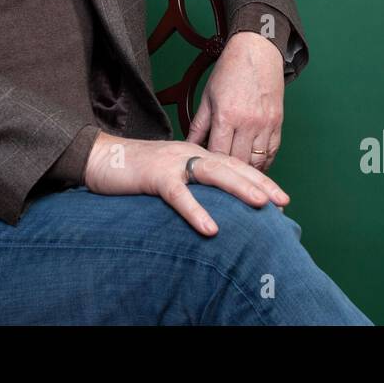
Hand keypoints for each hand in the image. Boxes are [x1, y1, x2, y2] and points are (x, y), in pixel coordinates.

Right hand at [82, 131, 289, 235]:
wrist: (100, 158)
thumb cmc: (134, 172)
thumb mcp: (169, 177)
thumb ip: (191, 185)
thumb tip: (215, 208)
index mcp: (194, 154)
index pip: (234, 165)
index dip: (259, 180)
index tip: (281, 198)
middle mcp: (188, 154)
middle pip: (231, 167)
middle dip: (260, 184)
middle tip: (283, 202)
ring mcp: (172, 163)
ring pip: (213, 173)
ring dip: (239, 189)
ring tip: (261, 205)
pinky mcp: (154, 176)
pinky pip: (179, 195)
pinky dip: (196, 211)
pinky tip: (210, 228)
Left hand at [185, 30, 283, 172]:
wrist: (257, 52)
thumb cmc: (229, 72)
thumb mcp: (207, 97)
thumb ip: (198, 124)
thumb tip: (187, 145)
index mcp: (226, 116)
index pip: (216, 154)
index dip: (210, 165)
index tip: (204, 170)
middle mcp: (247, 123)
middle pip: (237, 162)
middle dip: (227, 173)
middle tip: (219, 178)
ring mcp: (265, 124)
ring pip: (257, 162)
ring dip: (246, 170)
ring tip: (236, 176)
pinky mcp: (278, 123)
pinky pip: (272, 152)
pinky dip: (263, 162)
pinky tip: (253, 166)